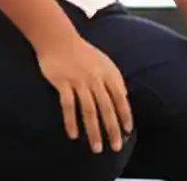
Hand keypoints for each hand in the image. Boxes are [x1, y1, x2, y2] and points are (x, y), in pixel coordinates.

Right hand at [36, 35, 132, 153]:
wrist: (59, 39)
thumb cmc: (82, 52)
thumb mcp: (104, 62)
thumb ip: (114, 79)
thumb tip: (124, 98)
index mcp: (108, 73)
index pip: (120, 98)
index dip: (125, 115)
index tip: (128, 131)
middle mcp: (96, 78)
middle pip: (106, 108)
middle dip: (112, 129)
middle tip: (116, 147)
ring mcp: (79, 81)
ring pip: (89, 110)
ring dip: (94, 131)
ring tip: (96, 148)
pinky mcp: (62, 83)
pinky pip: (68, 106)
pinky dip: (71, 121)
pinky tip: (74, 135)